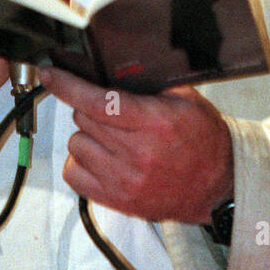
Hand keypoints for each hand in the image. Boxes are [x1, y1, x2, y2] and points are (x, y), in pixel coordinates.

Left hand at [38, 65, 233, 223]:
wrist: (219, 186)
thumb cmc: (204, 141)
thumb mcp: (185, 99)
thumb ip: (148, 83)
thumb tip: (111, 69)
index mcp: (153, 123)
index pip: (98, 101)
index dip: (69, 86)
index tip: (51, 75)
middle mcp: (136, 154)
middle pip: (84, 119)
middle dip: (92, 109)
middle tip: (114, 114)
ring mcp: (124, 180)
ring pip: (77, 144)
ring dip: (89, 136)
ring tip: (114, 138)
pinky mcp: (117, 201)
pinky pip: (74, 174)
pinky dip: (82, 162)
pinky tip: (102, 158)